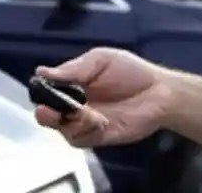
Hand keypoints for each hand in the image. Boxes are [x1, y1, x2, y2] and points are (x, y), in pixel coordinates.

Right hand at [33, 47, 171, 148]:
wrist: (160, 93)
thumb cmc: (132, 72)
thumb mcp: (101, 61)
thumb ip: (73, 69)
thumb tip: (41, 72)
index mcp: (73, 85)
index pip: (48, 93)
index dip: (42, 94)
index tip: (41, 92)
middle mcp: (76, 106)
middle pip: (49, 116)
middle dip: (46, 115)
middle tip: (48, 112)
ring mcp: (87, 124)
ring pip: (64, 130)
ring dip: (71, 123)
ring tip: (87, 113)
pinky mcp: (99, 138)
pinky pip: (82, 141)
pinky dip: (86, 132)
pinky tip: (99, 121)